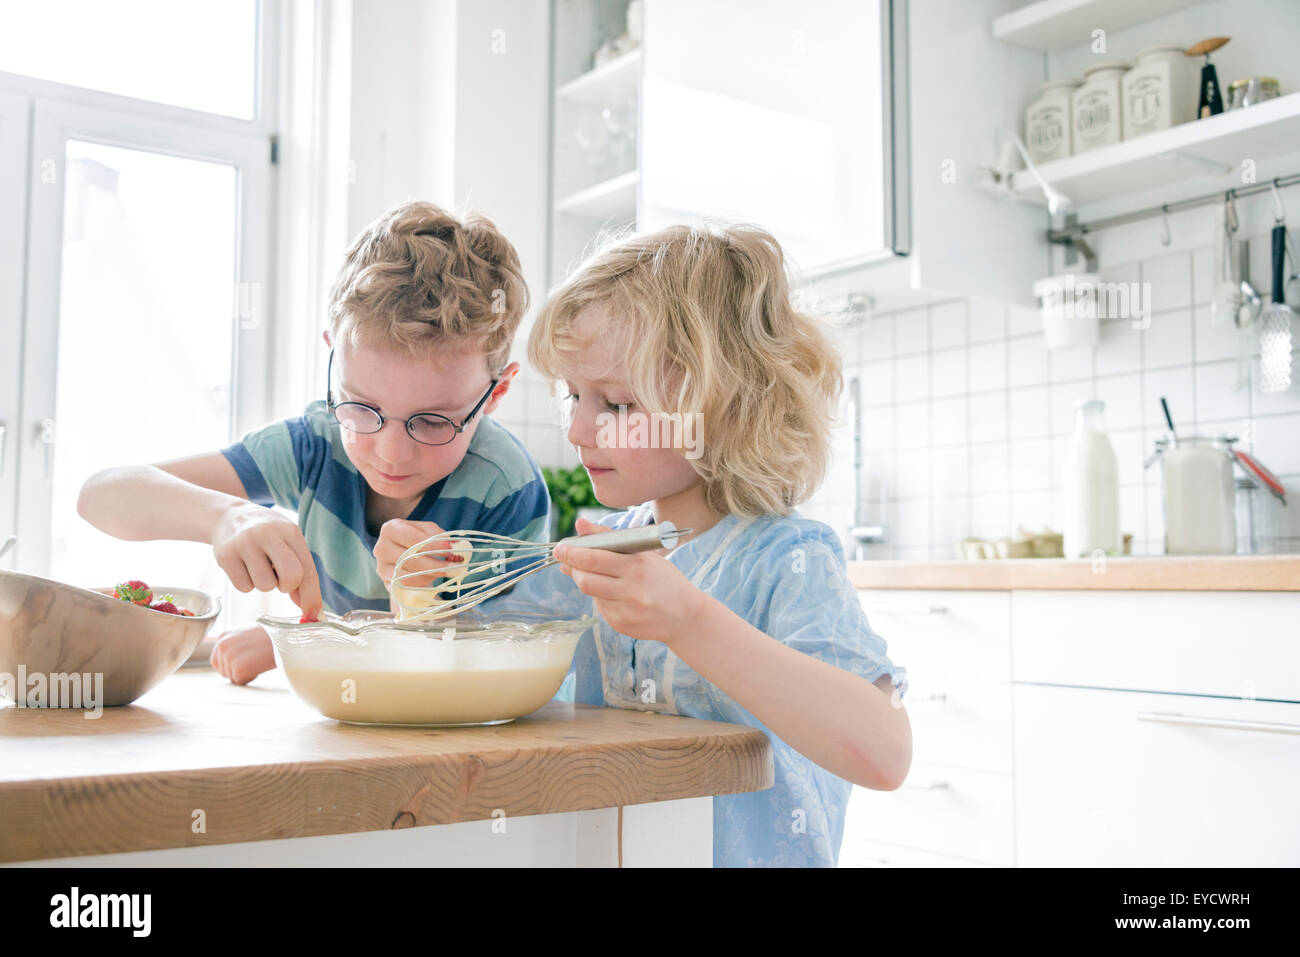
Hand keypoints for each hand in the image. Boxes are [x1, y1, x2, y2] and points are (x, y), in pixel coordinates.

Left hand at [209, 624, 276, 684]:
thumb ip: (234, 645)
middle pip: (222, 671)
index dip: (230, 665)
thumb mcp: (246, 635)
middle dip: (236, 671)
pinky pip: (240, 681)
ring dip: (244, 674)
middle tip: (253, 662)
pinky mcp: (237, 668)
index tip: (244, 662)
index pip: (217, 660)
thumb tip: (230, 661)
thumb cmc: (271, 637)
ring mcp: (228, 657)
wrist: (285, 637)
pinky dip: (250, 678)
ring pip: (231, 677)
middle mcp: (222, 645)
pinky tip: (259, 667)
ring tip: (258, 661)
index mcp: (223, 636)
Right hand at [212, 503, 322, 619]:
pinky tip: (243, 567)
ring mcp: (245, 544)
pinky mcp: (225, 555)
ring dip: (264, 584)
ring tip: (259, 567)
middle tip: (280, 581)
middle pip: (291, 576)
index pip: (308, 569)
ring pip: (265, 586)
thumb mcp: (287, 543)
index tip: (314, 613)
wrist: (228, 517)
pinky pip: (243, 587)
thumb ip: (301, 572)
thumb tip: (309, 608)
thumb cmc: (267, 535)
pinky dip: (246, 583)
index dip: (312, 595)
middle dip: (288, 587)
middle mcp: (268, 534)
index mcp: (290, 531)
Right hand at [373, 519, 460, 587]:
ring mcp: (381, 567)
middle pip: (409, 558)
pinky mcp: (386, 583)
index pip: (412, 537)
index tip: (451, 549)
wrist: (404, 555)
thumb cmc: (418, 539)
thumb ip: (440, 536)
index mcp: (390, 529)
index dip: (432, 544)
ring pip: (408, 574)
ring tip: (447, 571)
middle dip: (435, 563)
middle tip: (454, 566)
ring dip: (431, 574)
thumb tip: (456, 546)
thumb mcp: (427, 531)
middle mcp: (382, 548)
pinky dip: (423, 583)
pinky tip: (434, 577)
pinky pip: (406, 586)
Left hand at [552, 517, 707, 646]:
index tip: (560, 548)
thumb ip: (610, 538)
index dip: (573, 553)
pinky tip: (614, 594)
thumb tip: (580, 524)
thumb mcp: (644, 554)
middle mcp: (631, 590)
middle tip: (566, 560)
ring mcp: (626, 610)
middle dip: (572, 568)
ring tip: (593, 574)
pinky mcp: (621, 625)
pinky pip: (600, 608)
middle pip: (586, 579)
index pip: (595, 558)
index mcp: (638, 567)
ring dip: (586, 582)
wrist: (686, 616)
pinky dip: (601, 597)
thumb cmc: (664, 580)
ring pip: (591, 593)